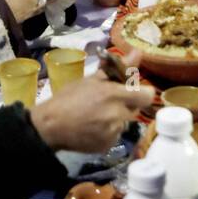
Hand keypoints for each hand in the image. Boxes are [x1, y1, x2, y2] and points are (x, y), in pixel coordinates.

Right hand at [31, 76, 153, 152]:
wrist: (50, 126)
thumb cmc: (69, 98)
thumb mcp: (91, 79)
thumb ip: (119, 68)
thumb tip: (138, 52)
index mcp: (113, 95)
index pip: (147, 96)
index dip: (142, 93)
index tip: (133, 92)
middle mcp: (117, 115)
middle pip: (135, 109)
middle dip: (125, 106)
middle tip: (106, 103)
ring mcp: (113, 133)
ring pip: (124, 123)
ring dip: (116, 120)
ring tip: (96, 117)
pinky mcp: (108, 146)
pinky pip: (115, 136)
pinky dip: (107, 133)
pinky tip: (93, 129)